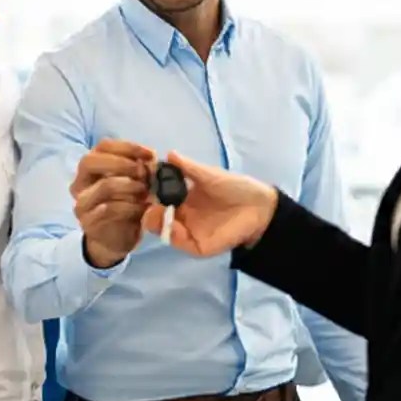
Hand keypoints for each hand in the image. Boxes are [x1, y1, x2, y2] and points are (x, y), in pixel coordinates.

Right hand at [71, 139, 154, 267]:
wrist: (116, 237)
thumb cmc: (125, 204)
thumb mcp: (134, 182)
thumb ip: (140, 169)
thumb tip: (152, 160)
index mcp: (91, 166)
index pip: (103, 146)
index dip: (128, 147)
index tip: (150, 155)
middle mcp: (80, 182)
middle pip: (90, 161)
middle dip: (122, 163)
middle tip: (144, 172)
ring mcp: (82, 203)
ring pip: (104, 186)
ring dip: (130, 187)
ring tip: (146, 193)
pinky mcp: (88, 223)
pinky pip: (109, 210)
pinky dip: (130, 207)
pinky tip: (142, 209)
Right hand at [142, 151, 278, 256]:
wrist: (260, 207)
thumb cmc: (236, 188)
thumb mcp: (209, 175)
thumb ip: (188, 168)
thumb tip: (168, 154)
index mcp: (183, 199)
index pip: (158, 198)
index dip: (148, 193)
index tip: (140, 184)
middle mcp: (182, 216)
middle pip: (156, 216)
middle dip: (146, 209)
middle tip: (143, 200)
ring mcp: (189, 232)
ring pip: (164, 231)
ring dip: (155, 222)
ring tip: (153, 211)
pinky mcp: (198, 246)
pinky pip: (180, 243)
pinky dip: (172, 235)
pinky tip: (170, 224)